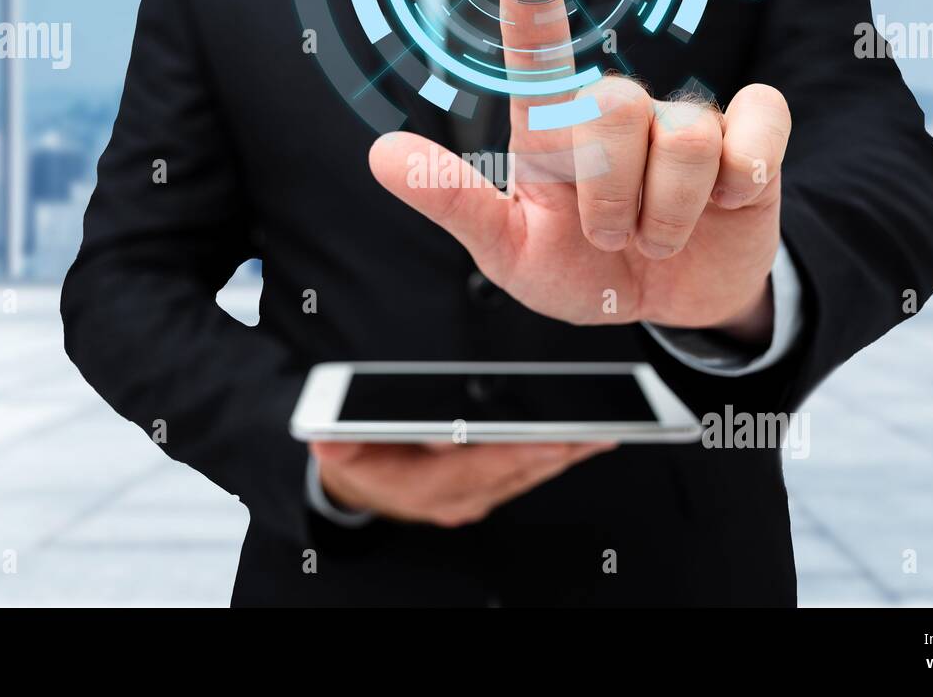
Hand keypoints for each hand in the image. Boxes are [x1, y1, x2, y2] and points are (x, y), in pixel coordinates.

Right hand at [311, 440, 616, 527]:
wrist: (358, 487)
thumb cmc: (355, 461)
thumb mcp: (336, 450)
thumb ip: (336, 441)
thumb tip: (331, 434)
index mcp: (421, 489)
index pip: (475, 470)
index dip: (514, 455)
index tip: (550, 441)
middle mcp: (453, 499)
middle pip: (513, 475)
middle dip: (557, 453)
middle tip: (597, 432)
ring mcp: (471, 499)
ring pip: (526, 478)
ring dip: (565, 458)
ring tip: (601, 434)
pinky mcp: (483, 492)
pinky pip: (524, 478)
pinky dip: (553, 459)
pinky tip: (579, 443)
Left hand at [369, 0, 790, 337]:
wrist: (668, 306)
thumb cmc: (582, 270)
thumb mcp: (510, 251)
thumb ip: (454, 202)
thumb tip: (381, 155)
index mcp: (552, 127)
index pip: (537, 43)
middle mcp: (619, 109)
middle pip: (612, 106)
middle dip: (610, 199)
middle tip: (609, 237)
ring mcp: (687, 119)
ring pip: (683, 139)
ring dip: (664, 217)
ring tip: (655, 238)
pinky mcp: (751, 137)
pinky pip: (759, 127)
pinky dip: (743, 179)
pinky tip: (728, 202)